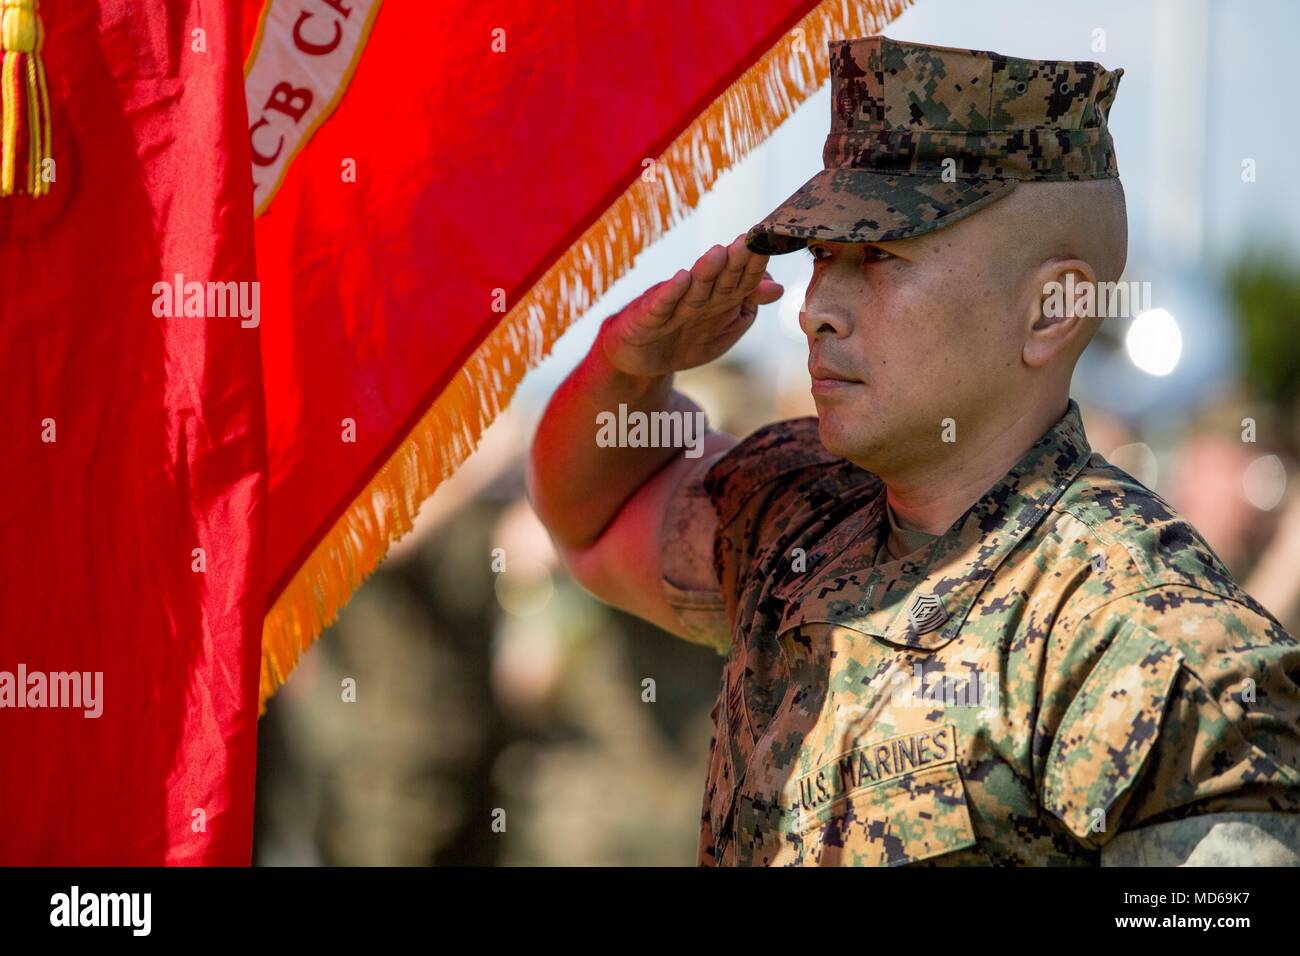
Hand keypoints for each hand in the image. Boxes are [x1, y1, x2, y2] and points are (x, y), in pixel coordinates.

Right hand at [600, 233, 783, 377]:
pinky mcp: (648, 318)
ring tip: (718, 253)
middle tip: (747, 242)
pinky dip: (671, 293)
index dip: (755, 265)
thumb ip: (748, 304)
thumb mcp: (725, 326)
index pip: (743, 279)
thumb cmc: (689, 337)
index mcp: (721, 298)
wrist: (645, 359)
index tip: (769, 246)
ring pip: (694, 289)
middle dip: (734, 262)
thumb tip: (778, 288)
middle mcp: (699, 297)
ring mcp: (673, 307)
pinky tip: (681, 278)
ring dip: (706, 272)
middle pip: (720, 279)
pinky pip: (662, 305)